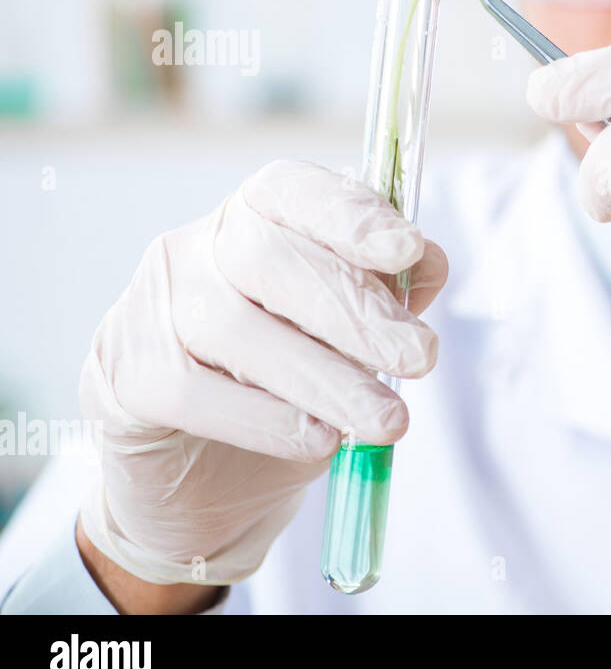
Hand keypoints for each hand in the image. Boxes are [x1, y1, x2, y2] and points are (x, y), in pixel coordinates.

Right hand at [79, 160, 446, 585]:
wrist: (204, 478)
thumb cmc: (287, 385)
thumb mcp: (345, 336)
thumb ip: (383, 292)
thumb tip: (427, 265)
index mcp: (252, 218)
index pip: (292, 190)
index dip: (352, 214)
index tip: (410, 248)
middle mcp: (193, 249)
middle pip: (269, 259)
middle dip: (356, 310)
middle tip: (422, 358)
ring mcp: (150, 309)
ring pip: (237, 330)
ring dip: (328, 379)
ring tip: (389, 420)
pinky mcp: (125, 376)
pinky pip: (196, 392)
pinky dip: (269, 420)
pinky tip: (321, 441)